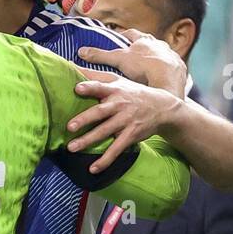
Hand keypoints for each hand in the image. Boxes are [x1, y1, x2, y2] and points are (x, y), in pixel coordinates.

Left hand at [68, 71, 183, 173]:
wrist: (163, 107)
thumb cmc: (132, 92)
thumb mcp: (118, 81)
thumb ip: (94, 76)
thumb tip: (71, 65)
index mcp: (115, 90)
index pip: (101, 87)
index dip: (90, 87)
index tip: (77, 88)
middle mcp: (120, 105)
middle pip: (100, 112)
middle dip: (85, 119)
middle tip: (69, 126)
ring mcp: (126, 121)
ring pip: (105, 132)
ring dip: (88, 140)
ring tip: (72, 148)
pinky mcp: (131, 135)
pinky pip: (116, 149)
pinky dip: (105, 160)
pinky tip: (93, 169)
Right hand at [77, 29, 188, 96]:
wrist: (168, 80)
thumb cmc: (143, 67)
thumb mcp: (119, 60)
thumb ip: (101, 55)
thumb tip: (81, 51)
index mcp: (145, 40)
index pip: (132, 34)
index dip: (124, 36)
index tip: (118, 38)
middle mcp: (160, 45)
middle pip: (148, 42)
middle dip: (141, 47)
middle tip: (133, 53)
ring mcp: (171, 56)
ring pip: (161, 54)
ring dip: (155, 58)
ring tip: (147, 67)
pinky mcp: (179, 68)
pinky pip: (172, 67)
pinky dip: (165, 70)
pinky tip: (161, 77)